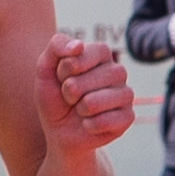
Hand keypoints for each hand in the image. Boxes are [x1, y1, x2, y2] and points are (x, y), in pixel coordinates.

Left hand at [38, 33, 135, 152]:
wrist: (60, 130)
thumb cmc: (54, 96)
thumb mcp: (45, 67)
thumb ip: (57, 46)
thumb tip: (78, 45)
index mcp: (101, 53)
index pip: (83, 53)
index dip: (65, 69)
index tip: (62, 77)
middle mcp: (117, 71)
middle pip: (89, 79)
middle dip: (70, 92)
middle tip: (71, 97)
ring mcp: (125, 93)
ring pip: (95, 102)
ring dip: (79, 109)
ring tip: (80, 110)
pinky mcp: (128, 116)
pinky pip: (104, 122)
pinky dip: (88, 126)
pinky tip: (89, 124)